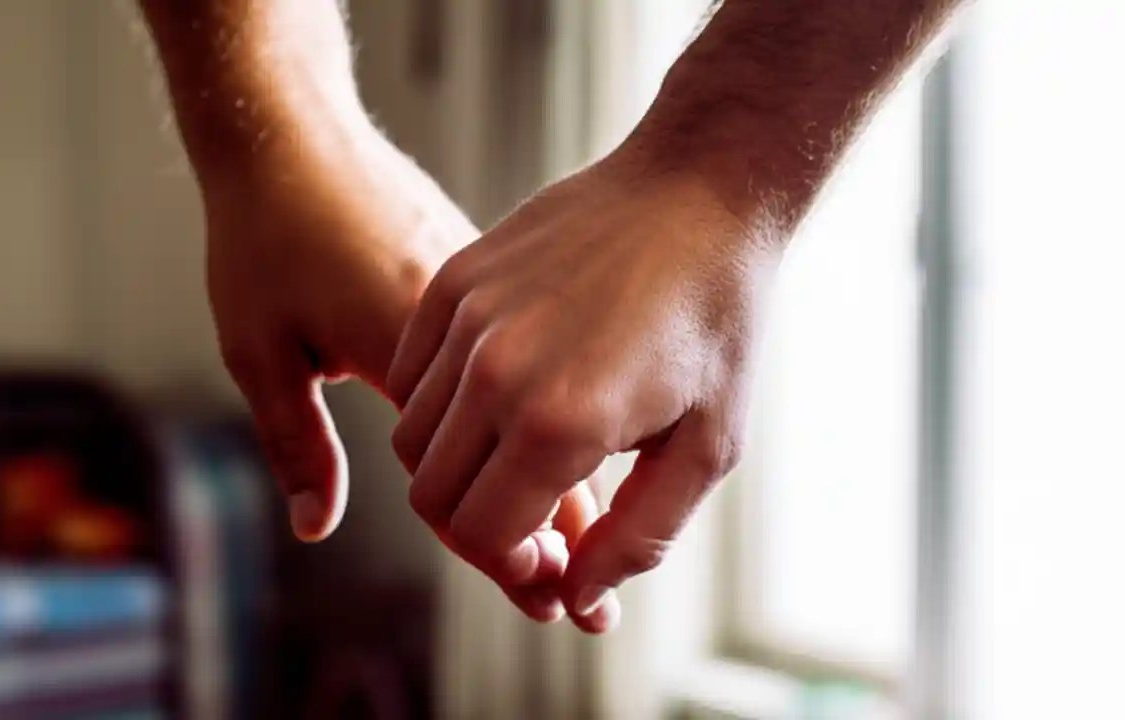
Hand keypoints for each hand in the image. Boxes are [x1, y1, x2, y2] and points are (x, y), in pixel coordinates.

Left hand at [202, 118, 598, 622]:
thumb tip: (314, 525)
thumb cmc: (267, 238)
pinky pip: (530, 367)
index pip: (477, 480)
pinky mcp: (493, 286)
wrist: (298, 134)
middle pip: (530, 457)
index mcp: (410, 357)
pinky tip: (552, 453)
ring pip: (541, 409)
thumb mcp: (259, 351)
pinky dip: (543, 418)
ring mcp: (490, 308)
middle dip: (554, 536)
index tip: (542, 596)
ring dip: (559, 481)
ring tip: (579, 543)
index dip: (509, 553)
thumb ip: (294, 443)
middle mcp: (468, 335)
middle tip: (576, 596)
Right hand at [388, 147, 781, 631]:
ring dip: (456, 469)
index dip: (514, 566)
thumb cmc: (716, 323)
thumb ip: (637, 538)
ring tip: (521, 455)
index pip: (481, 536)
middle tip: (535, 518)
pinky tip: (498, 398)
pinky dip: (438, 407)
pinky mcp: (455, 279)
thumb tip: (576, 600)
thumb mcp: (707, 448)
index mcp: (561, 424)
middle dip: (477, 528)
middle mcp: (497, 372)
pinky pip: (408, 373)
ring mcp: (467, 319)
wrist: (698, 193)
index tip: (553, 559)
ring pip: (412, 439)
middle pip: (431, 496)